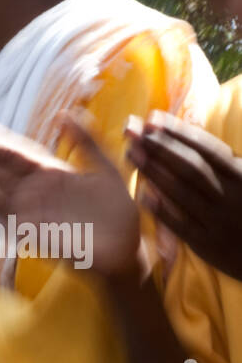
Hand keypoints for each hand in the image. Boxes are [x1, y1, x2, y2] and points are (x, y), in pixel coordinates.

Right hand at [0, 114, 141, 281]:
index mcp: (47, 173)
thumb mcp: (105, 170)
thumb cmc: (116, 213)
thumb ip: (86, 142)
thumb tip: (66, 114)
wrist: (125, 251)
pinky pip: (6, 217)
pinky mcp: (33, 233)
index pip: (9, 152)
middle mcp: (32, 191)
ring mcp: (30, 212)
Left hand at [125, 111, 241, 276]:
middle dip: (159, 146)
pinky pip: (182, 225)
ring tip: (131, 153)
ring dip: (154, 171)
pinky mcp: (208, 244)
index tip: (152, 118)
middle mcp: (232, 194)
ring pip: (183, 192)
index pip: (207, 148)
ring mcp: (219, 220)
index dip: (179, 132)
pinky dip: (163, 210)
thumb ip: (226, 163)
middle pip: (190, 165)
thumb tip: (193, 135)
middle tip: (132, 130)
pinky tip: (142, 195)